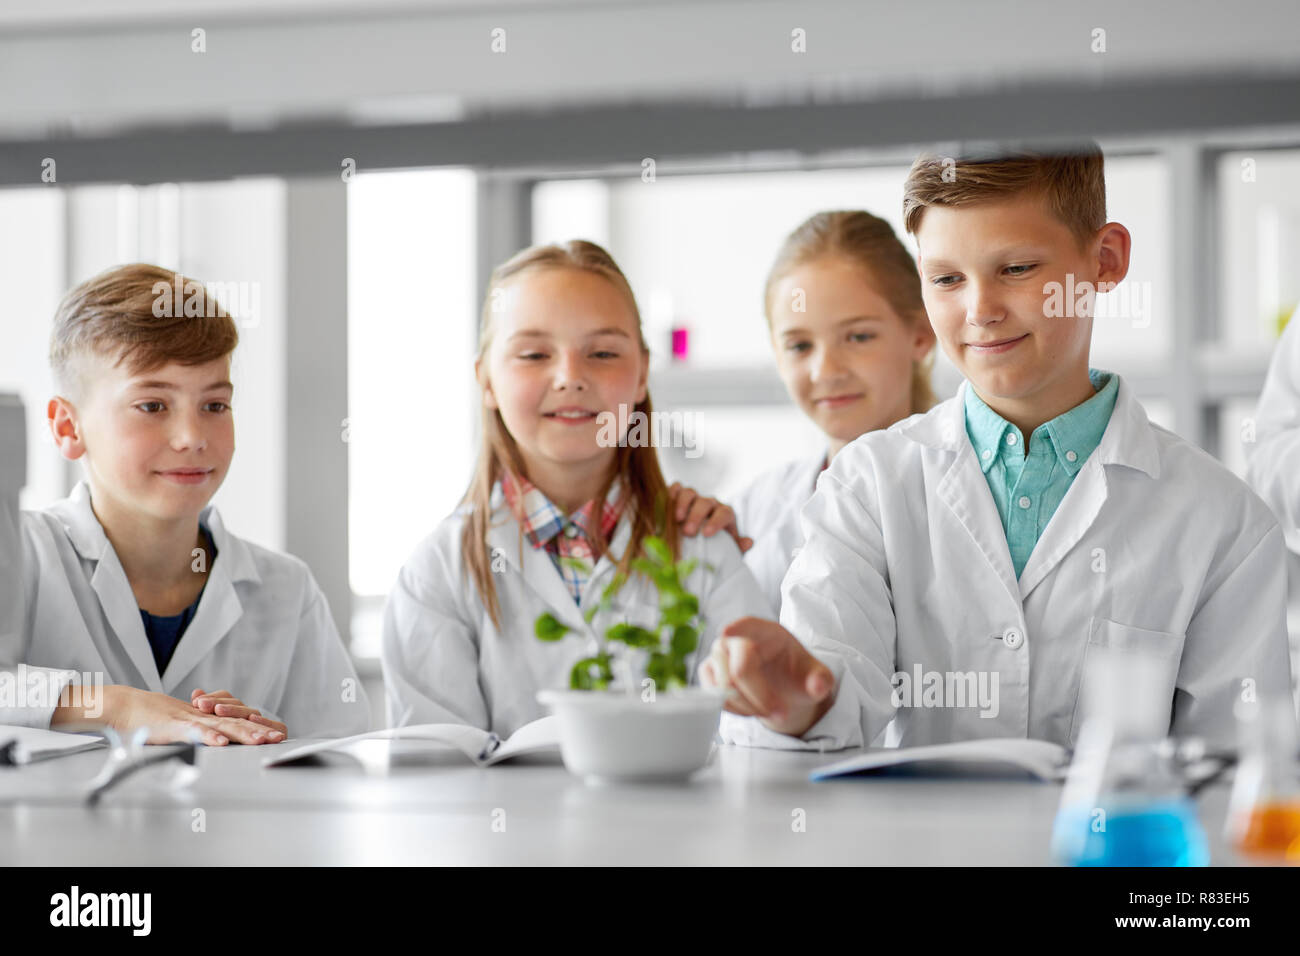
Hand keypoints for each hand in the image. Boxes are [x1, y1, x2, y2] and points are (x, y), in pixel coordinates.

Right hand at [52, 684, 284, 745]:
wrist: (125, 706)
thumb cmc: (152, 717)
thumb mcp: (182, 723)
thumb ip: (199, 730)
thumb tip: (216, 740)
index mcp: (205, 716)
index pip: (237, 720)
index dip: (256, 726)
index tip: (275, 733)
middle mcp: (202, 715)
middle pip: (236, 722)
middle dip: (259, 730)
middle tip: (279, 736)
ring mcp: (189, 720)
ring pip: (221, 726)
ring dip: (243, 734)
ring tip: (261, 740)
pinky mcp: (174, 727)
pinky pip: (194, 732)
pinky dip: (209, 737)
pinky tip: (222, 743)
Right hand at [668, 482, 752, 552]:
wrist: (698, 542)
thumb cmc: (714, 547)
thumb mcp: (727, 550)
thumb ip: (737, 547)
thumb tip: (749, 542)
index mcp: (724, 514)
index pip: (725, 513)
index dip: (717, 522)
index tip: (707, 534)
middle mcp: (710, 504)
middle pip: (705, 503)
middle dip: (697, 516)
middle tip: (688, 532)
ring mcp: (694, 499)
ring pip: (690, 493)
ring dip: (682, 504)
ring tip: (677, 520)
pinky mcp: (678, 497)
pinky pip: (676, 488)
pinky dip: (671, 493)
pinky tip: (666, 504)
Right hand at [699, 616, 834, 736]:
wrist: (784, 690)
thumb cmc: (797, 675)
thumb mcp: (816, 677)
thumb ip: (821, 680)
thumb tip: (819, 685)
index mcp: (763, 630)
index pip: (746, 626)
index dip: (736, 629)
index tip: (728, 632)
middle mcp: (735, 639)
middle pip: (737, 669)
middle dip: (759, 697)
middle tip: (781, 714)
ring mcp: (718, 656)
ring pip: (722, 686)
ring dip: (748, 706)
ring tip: (769, 711)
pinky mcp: (709, 674)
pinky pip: (712, 695)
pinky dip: (734, 709)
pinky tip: (752, 710)